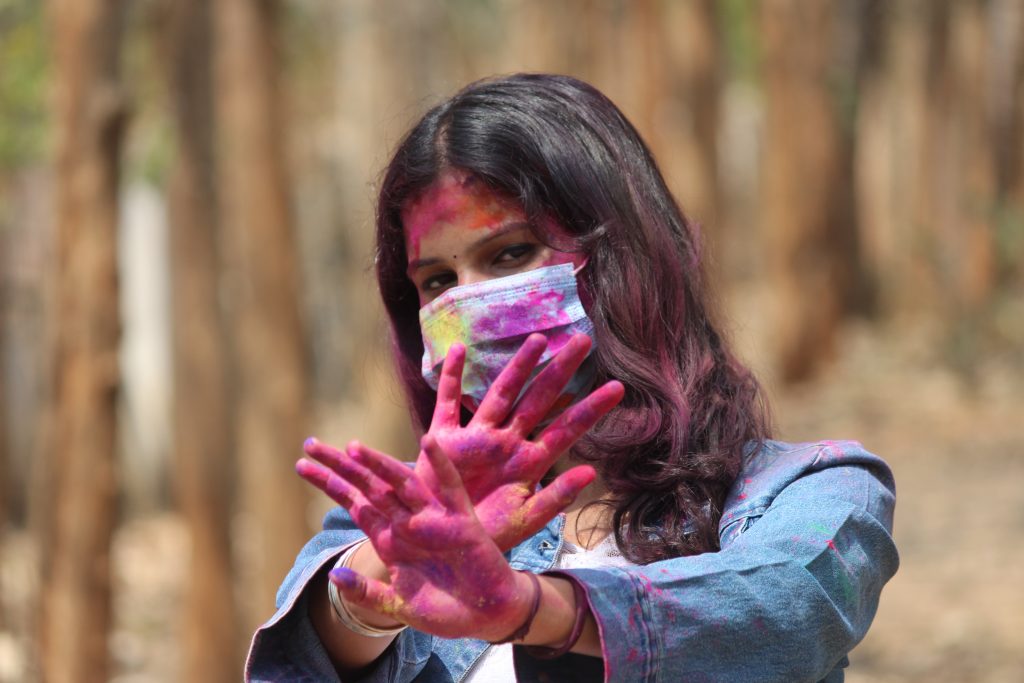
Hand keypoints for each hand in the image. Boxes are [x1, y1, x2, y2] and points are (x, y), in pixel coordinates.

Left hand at [297, 434, 535, 640]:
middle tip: (311, 444)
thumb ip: (367, 592)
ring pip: (401, 482)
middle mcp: (407, 523)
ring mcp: (434, 519)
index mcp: (390, 540)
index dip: (330, 484)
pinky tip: (427, 442)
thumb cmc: (445, 610)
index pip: (355, 503)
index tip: (302, 465)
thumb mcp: (398, 607)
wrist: (486, 616)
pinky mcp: (461, 520)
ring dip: (378, 464)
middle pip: (370, 487)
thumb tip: (332, 576)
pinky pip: (450, 487)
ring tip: (352, 448)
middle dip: (341, 466)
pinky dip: (440, 464)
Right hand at [406, 333, 623, 550]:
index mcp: (529, 463)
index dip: (591, 408)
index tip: (618, 388)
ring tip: (537, 339)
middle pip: (538, 399)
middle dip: (560, 370)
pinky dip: (451, 377)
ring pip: (500, 393)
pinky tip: (459, 351)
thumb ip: (556, 497)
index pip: (566, 428)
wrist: (444, 545)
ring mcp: (476, 438)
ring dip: (518, 367)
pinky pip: (447, 403)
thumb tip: (590, 472)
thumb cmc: (487, 535)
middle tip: (582, 340)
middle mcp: (506, 443)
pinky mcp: (443, 440)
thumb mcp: (526, 520)